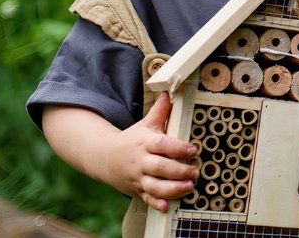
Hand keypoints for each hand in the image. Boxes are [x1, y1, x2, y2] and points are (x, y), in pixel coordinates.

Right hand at [108, 93, 198, 211]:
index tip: (194, 149)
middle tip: (195, 171)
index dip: (178, 148)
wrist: (102, 157)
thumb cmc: (131, 139)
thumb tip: (171, 90)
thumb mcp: (145, 124)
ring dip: (173, 189)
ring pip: (155, 186)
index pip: (163, 145)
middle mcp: (141, 161)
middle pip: (160, 167)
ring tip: (189, 186)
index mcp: (145, 143)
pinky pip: (146, 199)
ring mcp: (137, 177)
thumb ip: (161, 111)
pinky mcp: (136, 190)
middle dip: (180, 171)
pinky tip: (167, 207)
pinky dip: (156, 204)